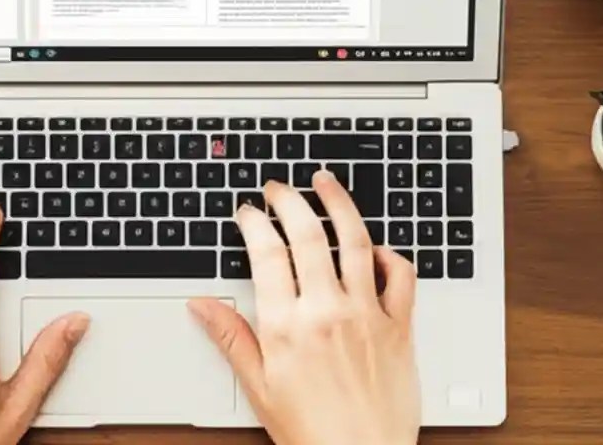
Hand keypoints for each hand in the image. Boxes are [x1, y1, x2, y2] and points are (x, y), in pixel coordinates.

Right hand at [189, 170, 419, 444]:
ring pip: (355, 242)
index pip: (266, 254)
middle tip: (279, 187)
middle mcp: (327, 312)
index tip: (247, 211)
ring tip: (325, 182)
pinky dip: (389, 253)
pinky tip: (374, 246)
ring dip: (339, 204)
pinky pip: (401, 276)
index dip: (254, 222)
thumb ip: (231, 338)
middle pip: (308, 235)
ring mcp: (367, 315)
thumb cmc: (311, 433)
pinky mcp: (400, 327)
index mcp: (287, 326)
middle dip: (289, 200)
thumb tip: (202, 305)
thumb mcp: (259, 387)